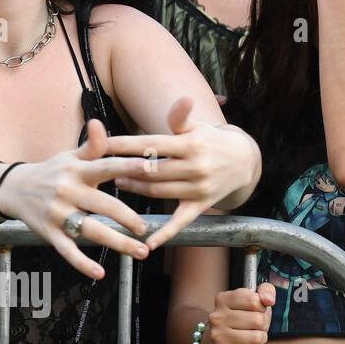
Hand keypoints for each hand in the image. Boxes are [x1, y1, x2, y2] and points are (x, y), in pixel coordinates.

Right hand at [0, 118, 152, 278]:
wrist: (14, 189)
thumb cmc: (51, 172)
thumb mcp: (69, 156)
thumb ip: (91, 146)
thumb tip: (99, 124)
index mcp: (76, 171)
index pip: (105, 166)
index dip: (129, 166)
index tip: (152, 167)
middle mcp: (67, 191)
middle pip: (103, 206)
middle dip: (128, 218)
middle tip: (146, 229)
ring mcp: (58, 214)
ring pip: (91, 231)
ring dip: (118, 243)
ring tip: (141, 252)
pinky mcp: (50, 232)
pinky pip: (68, 250)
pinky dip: (83, 263)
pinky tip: (100, 273)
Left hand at [105, 97, 261, 248]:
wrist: (244, 162)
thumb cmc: (210, 139)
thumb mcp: (197, 126)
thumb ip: (181, 118)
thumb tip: (182, 100)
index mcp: (190, 145)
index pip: (149, 144)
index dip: (123, 145)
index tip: (100, 145)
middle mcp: (195, 168)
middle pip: (150, 170)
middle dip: (124, 168)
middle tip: (101, 167)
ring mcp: (198, 189)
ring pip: (158, 191)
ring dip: (135, 188)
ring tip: (117, 182)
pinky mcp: (201, 206)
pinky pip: (180, 223)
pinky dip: (165, 234)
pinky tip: (147, 243)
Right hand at [203, 283, 275, 343]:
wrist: (219, 341)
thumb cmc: (242, 318)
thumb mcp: (253, 301)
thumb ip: (265, 291)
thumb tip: (268, 299)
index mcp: (222, 299)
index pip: (254, 300)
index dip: (261, 307)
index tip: (255, 310)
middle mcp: (217, 316)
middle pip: (257, 320)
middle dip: (262, 325)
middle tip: (254, 326)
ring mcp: (218, 335)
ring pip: (257, 337)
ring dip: (261, 338)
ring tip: (252, 336)